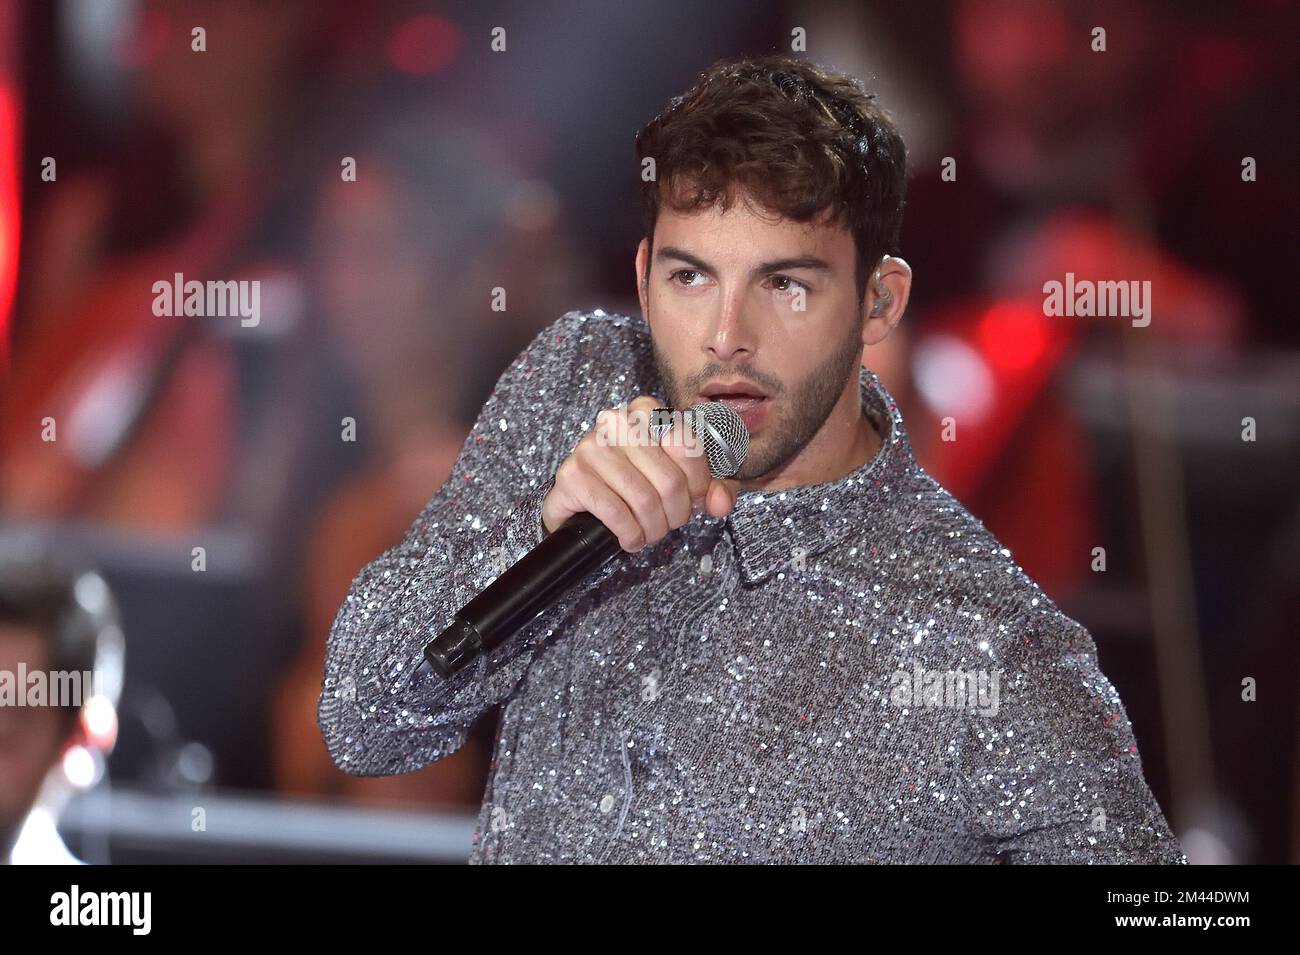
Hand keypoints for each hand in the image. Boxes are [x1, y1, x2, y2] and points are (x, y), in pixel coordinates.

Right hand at [540, 396, 737, 550]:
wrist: (583, 504)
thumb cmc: (635, 486)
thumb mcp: (681, 481)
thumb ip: (710, 488)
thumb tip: (722, 502)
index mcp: (646, 412)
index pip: (688, 446)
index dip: (698, 483)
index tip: (692, 499)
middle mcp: (616, 421)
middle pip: (668, 479)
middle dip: (676, 513)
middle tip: (669, 524)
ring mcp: (590, 446)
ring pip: (644, 499)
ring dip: (653, 529)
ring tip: (650, 533)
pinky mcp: (572, 475)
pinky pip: (615, 512)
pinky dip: (630, 534)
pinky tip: (630, 539)